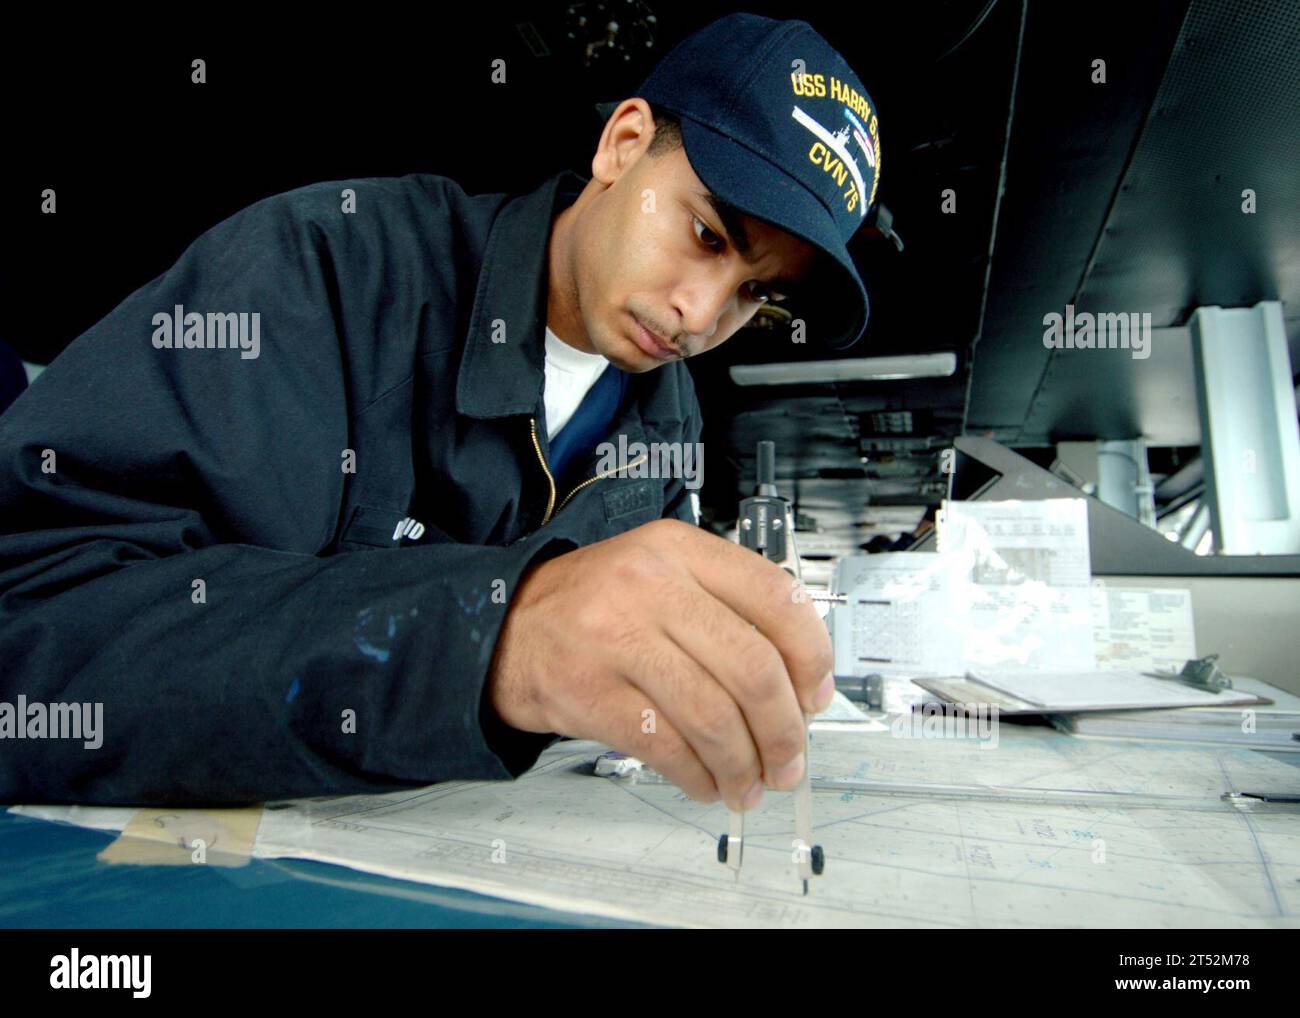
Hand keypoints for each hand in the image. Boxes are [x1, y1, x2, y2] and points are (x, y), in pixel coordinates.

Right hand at [487, 518, 834, 810]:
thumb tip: (797, 688)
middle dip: (784, 729)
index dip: (812, 655)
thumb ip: (725, 613)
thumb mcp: (661, 576)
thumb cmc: (594, 607)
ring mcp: (615, 637)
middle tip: (790, 759)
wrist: (505, 626)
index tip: (817, 695)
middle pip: (752, 666)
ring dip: (744, 764)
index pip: (774, 595)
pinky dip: (698, 776)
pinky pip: (666, 747)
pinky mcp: (588, 692)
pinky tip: (706, 782)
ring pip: (714, 715)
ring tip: (750, 783)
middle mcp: (650, 584)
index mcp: (679, 549)